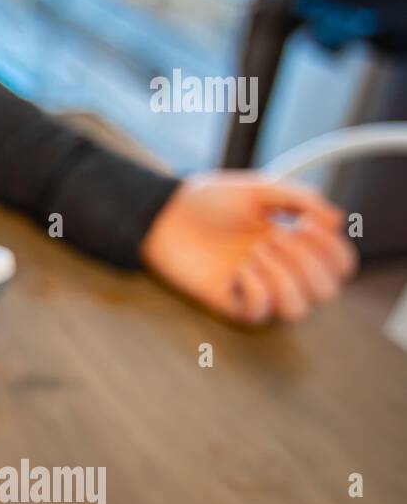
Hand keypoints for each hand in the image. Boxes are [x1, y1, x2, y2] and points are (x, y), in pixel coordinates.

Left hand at [140, 172, 356, 324]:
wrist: (165, 212)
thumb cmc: (208, 201)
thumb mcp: (260, 189)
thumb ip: (302, 199)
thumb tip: (339, 220)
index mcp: (293, 245)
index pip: (338, 266)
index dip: (334, 251)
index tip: (307, 224)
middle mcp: (279, 271)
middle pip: (326, 292)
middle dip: (307, 262)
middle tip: (274, 237)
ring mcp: (255, 289)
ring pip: (297, 310)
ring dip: (284, 278)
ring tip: (255, 253)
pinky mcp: (228, 302)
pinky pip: (259, 314)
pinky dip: (256, 290)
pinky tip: (238, 270)